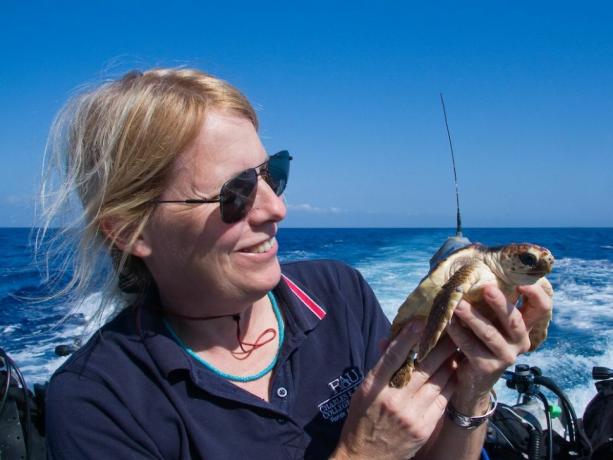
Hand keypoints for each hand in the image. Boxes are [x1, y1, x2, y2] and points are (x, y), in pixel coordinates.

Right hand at [333, 320, 457, 459]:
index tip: (420, 321)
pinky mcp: (424, 427)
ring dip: (450, 362)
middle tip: (451, 329)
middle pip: (422, 366)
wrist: (365, 458)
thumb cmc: (361, 421)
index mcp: (373, 387)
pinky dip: (451, 383)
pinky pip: (442, 399)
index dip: (407, 338)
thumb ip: (379, 367)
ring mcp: (410, 414)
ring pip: (437, 381)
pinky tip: (457, 371)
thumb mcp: (363, 392)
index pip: (392, 357)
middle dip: (439, 346)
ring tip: (459, 346)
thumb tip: (390, 339)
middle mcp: (393, 399)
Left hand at [445, 284, 551, 412]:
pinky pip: (471, 347)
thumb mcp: (490, 321)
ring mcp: (506, 356)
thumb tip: (476, 267)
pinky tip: (448, 322)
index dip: (536, 294)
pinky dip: (458, 333)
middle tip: (487, 288)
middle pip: (515, 320)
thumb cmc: (479, 339)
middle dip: (501, 303)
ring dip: (472, 317)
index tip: (522, 281)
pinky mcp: (488, 367)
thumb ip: (490, 302)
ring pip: (490, 334)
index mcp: (525, 327)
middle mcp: (520, 342)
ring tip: (458, 305)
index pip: (542, 308)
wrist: (472, 380)